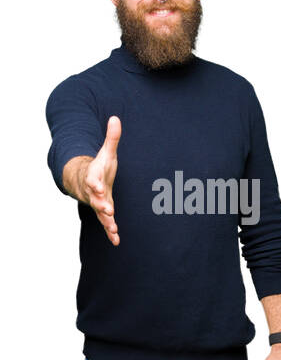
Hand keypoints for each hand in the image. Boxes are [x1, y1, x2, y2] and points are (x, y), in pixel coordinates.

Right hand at [82, 117, 121, 244]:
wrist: (85, 180)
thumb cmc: (98, 166)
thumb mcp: (105, 152)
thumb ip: (111, 138)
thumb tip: (115, 118)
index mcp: (94, 177)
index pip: (93, 179)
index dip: (94, 182)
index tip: (97, 186)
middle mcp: (93, 192)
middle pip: (95, 198)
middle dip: (100, 204)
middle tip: (107, 209)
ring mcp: (97, 203)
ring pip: (100, 213)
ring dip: (107, 221)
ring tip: (113, 228)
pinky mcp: (103, 212)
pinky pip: (106, 224)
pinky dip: (110, 232)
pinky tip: (117, 241)